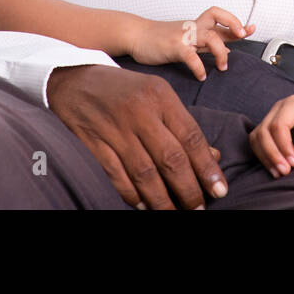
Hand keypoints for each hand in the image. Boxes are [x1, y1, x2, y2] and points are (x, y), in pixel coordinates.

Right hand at [46, 64, 227, 209]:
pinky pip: (117, 175)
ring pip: (145, 172)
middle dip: (188, 189)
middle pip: (170, 158)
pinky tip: (143, 206)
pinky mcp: (93, 142)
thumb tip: (212, 157)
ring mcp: (115, 127)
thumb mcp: (157, 95)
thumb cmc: (124, 90)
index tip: (219, 190)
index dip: (207, 167)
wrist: (74, 79)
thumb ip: (182, 125)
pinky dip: (132, 195)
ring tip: (173, 213)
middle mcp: (139, 111)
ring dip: (162, 199)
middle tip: (198, 209)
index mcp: (160, 95)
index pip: (191, 136)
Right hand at [129, 7, 253, 80]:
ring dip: (221, 53)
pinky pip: (191, 56)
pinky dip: (198, 67)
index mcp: (197, 25)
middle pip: (217, 17)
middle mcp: (193, 27)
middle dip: (233, 25)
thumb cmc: (160, 38)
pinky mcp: (174, 46)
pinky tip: (201, 76)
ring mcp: (184, 35)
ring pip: (209, 36)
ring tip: (222, 68)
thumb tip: (228, 50)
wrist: (136, 35)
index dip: (237, 23)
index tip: (251, 28)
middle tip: (242, 36)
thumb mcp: (186, 38)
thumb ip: (206, 43)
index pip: (221, 19)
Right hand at [249, 95, 293, 177]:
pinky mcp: (270, 127)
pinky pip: (258, 142)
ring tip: (280, 173)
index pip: (279, 125)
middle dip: (272, 153)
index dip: (283, 146)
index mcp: (293, 103)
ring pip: (257, 137)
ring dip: (266, 157)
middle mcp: (279, 108)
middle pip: (264, 131)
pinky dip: (264, 156)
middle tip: (285, 172)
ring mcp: (272, 117)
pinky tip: (276, 170)